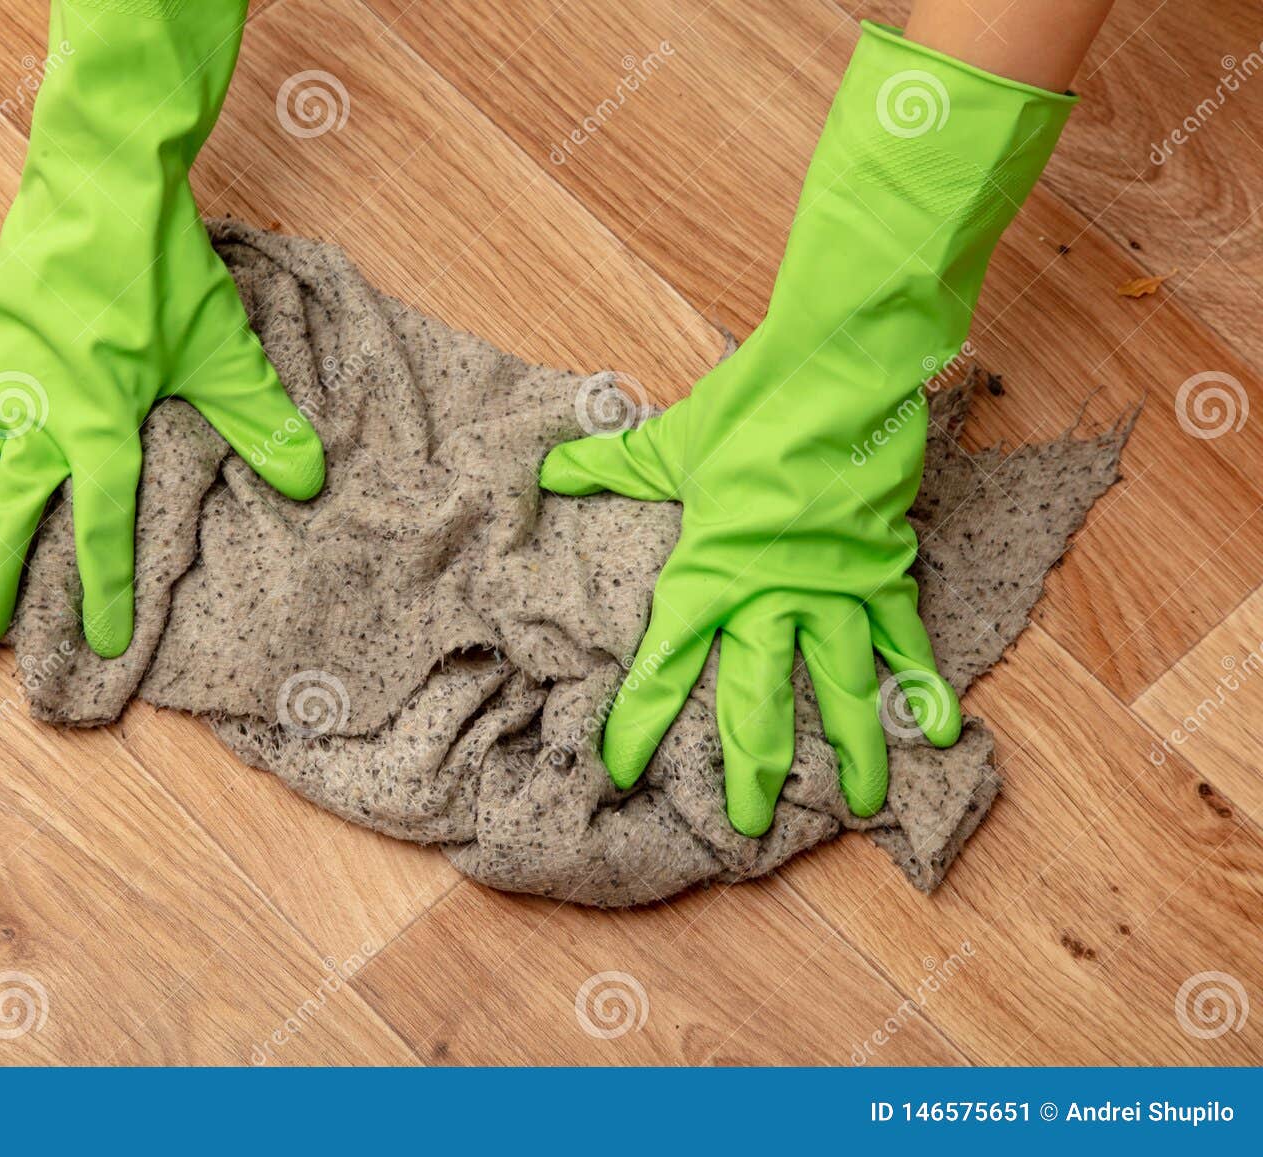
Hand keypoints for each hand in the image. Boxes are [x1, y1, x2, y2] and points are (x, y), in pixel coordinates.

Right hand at [0, 0, 322, 657]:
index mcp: (103, 427)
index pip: (105, 531)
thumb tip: (311, 482)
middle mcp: (38, 417)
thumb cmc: (166, 274)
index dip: (104, 592)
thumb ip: (262, 422)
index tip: (101, 644)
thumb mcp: (224, 352)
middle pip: (6, 518)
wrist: (102, 190)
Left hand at [540, 21, 1073, 834]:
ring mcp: (835, 592)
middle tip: (742, 827)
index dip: (638, 722)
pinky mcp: (887, 573)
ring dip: (847, 752)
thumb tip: (549, 467)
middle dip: (749, 769)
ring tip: (852, 807)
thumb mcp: (669, 443)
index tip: (617, 769)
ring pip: (840, 691)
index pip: (664, 668)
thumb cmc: (749, 409)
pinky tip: (939, 735)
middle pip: (756, 704)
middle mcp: (768, 600)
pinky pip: (906, 643)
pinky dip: (925, 687)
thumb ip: (610, 468)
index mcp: (707, 574)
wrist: (836, 372)